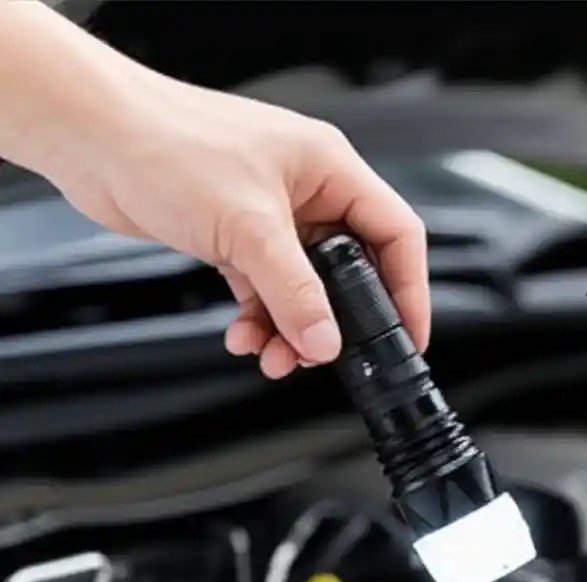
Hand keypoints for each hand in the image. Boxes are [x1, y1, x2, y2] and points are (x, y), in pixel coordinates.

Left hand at [39, 72, 428, 378]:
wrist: (90, 136)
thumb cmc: (166, 143)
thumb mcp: (248, 229)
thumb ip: (294, 292)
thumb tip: (326, 339)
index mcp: (331, 168)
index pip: (395, 234)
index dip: (409, 288)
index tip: (407, 334)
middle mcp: (306, 189)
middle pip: (349, 267)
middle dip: (336, 318)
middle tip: (327, 354)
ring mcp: (269, 212)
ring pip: (303, 285)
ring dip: (291, 325)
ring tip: (275, 354)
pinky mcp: (234, 232)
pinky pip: (265, 286)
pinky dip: (259, 316)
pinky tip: (245, 334)